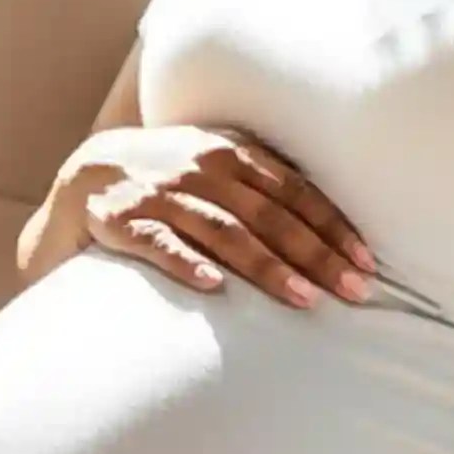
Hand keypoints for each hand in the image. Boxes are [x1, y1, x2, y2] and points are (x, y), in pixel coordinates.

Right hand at [18, 125, 374, 308]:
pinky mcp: (125, 220)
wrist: (88, 171)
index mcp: (233, 154)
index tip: (365, 261)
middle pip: (270, 215)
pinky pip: (159, 244)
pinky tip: (214, 286)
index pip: (296, 191)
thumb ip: (266, 181)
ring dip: (267, 266)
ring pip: (225, 231)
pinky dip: (187, 263)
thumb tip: (333, 219)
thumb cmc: (172, 174)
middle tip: (352, 289)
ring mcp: (164, 194)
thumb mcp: (219, 163)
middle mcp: (203, 170)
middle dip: (316, 254)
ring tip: (303, 298)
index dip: (333, 226)